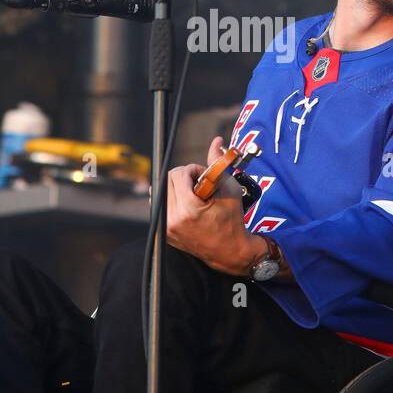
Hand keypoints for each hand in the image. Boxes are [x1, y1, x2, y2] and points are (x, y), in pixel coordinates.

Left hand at [166, 135, 264, 274]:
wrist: (229, 251)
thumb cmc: (233, 220)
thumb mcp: (229, 189)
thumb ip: (218, 164)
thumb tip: (216, 141)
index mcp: (188, 209)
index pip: (179, 174)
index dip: (193, 169)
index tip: (204, 176)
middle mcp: (173, 219)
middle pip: (167, 180)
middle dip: (183, 176)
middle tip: (199, 183)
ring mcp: (167, 227)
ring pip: (161, 191)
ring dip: (176, 186)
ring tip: (192, 193)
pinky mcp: (165, 232)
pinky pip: (159, 205)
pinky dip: (170, 198)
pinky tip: (184, 201)